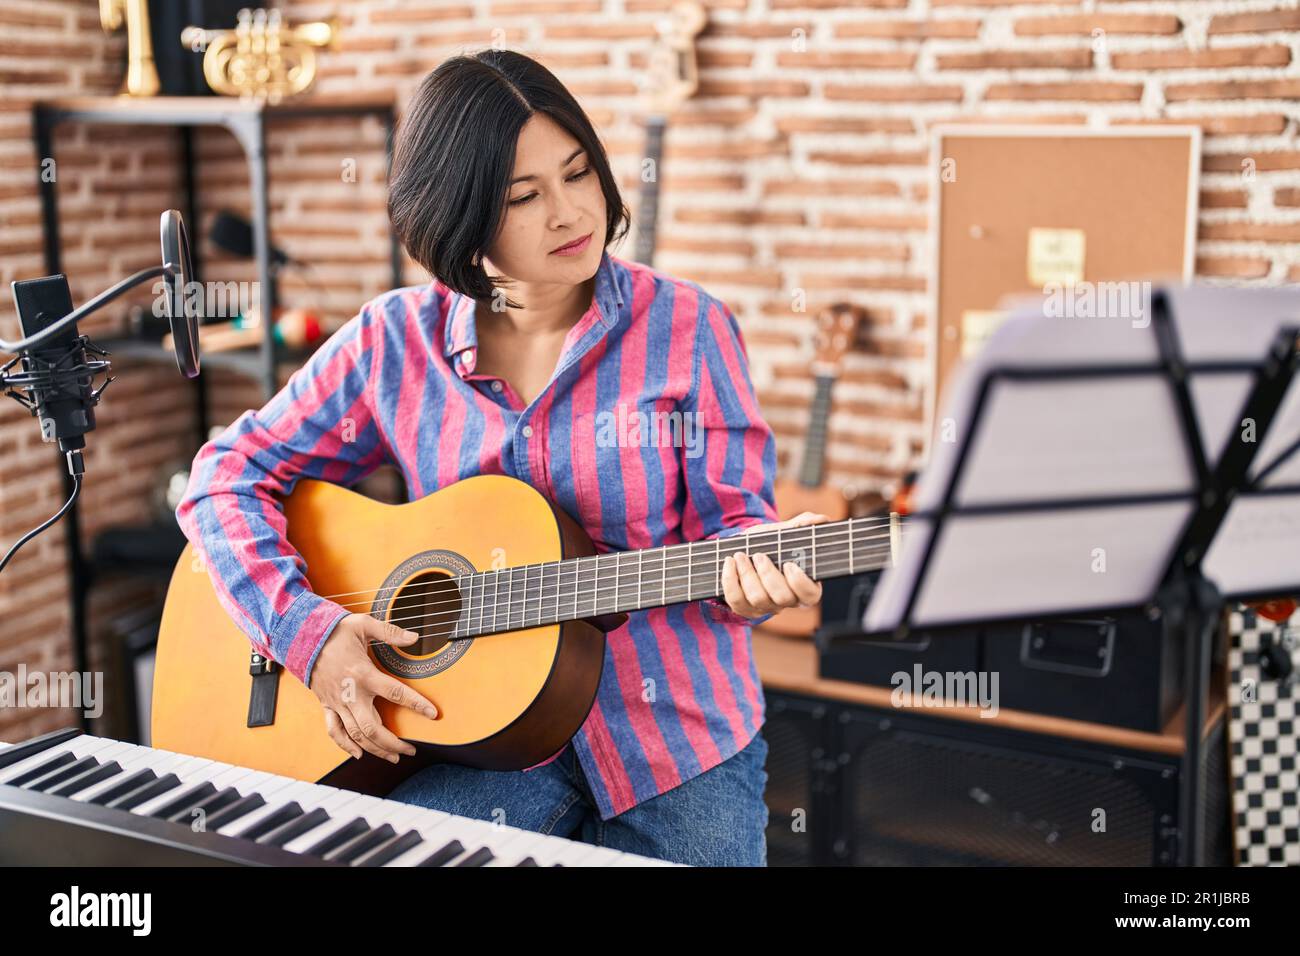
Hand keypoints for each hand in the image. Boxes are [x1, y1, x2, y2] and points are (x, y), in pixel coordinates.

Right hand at [308, 612, 439, 762]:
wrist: (301, 638)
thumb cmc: (334, 631)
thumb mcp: (364, 625)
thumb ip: (390, 632)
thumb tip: (414, 637)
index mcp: (364, 674)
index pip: (396, 693)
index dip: (416, 704)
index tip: (433, 714)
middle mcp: (351, 693)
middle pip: (373, 727)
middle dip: (393, 743)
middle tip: (411, 750)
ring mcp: (338, 702)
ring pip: (356, 735)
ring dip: (375, 749)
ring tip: (394, 757)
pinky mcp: (327, 705)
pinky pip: (334, 731)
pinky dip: (345, 745)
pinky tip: (358, 754)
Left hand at [719, 511, 830, 619]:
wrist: (745, 549)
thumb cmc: (770, 543)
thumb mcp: (785, 532)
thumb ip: (803, 524)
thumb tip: (819, 519)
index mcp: (804, 585)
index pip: (810, 595)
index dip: (800, 583)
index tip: (789, 564)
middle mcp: (786, 601)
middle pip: (782, 598)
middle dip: (768, 575)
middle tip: (759, 555)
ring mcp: (766, 606)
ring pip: (758, 599)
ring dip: (746, 574)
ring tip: (739, 555)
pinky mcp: (745, 608)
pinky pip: (736, 601)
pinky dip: (730, 581)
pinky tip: (729, 562)